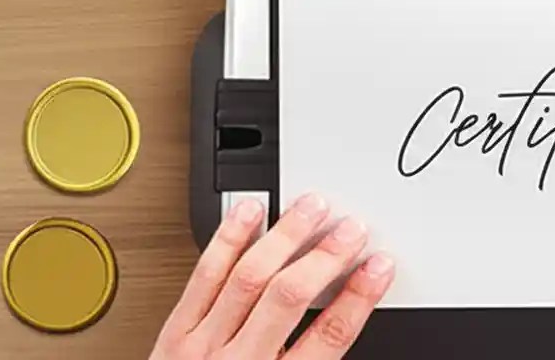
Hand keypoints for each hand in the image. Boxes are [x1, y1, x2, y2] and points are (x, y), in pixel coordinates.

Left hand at [151, 194, 394, 358]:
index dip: (359, 296)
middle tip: (352, 229)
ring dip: (284, 236)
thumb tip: (346, 320)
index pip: (329, 337)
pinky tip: (249, 213)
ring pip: (248, 277)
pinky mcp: (175, 333)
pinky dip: (228, 240)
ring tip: (309, 207)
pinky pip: (204, 277)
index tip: (379, 267)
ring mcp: (203, 347)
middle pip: (289, 298)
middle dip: (325, 257)